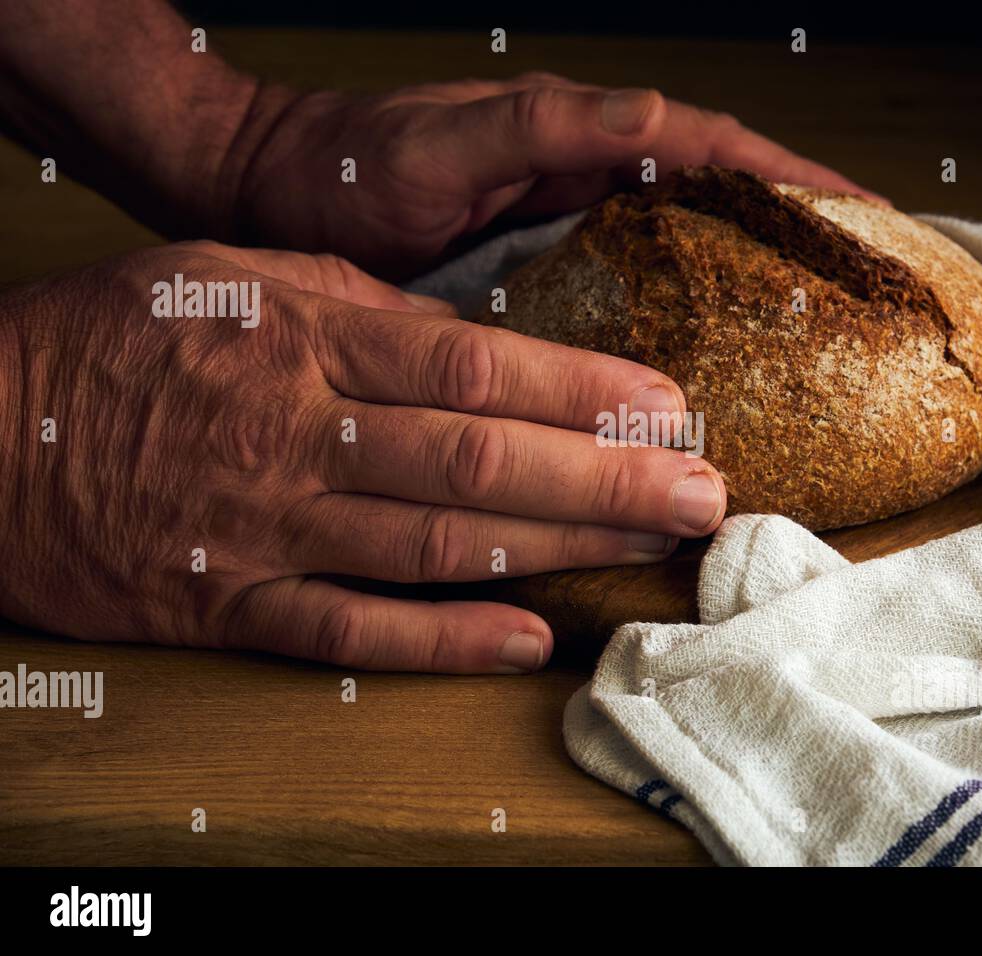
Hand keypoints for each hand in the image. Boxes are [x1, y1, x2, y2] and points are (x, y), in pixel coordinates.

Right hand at [0, 242, 725, 671]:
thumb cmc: (114, 339)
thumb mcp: (232, 275)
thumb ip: (356, 301)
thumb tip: (470, 332)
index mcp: (299, 337)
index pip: (471, 363)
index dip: (579, 390)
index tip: (665, 405)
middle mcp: (293, 434)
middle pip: (477, 459)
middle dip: (603, 476)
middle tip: (699, 488)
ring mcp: (263, 528)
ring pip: (435, 545)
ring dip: (555, 549)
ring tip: (648, 547)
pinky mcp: (228, 607)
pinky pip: (351, 632)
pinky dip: (443, 642)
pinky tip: (527, 639)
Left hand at [219, 73, 874, 278]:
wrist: (270, 193)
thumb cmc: (347, 164)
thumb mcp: (441, 141)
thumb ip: (540, 127)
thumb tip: (652, 117)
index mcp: (575, 132)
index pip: (711, 146)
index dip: (791, 177)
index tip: (865, 213)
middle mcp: (582, 172)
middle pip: (717, 193)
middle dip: (796, 223)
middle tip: (869, 274)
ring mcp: (565, 220)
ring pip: (685, 241)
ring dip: (753, 272)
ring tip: (818, 320)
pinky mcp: (541, 264)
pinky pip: (635, 283)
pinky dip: (686, 308)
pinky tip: (714, 351)